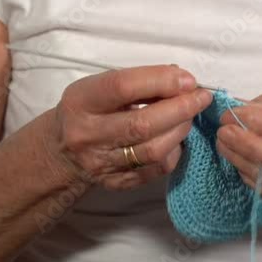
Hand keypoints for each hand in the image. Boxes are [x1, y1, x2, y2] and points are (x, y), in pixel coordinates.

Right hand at [48, 65, 211, 190]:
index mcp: (81, 101)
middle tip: (201, 99)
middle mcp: (87, 134)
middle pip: (143, 124)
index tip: (188, 81)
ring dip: (180, 131)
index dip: (161, 81)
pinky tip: (176, 140)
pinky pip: (154, 171)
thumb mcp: (99, 87)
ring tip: (189, 117)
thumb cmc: (88, 110)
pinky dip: (173, 153)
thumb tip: (181, 79)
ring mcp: (100, 163)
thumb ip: (137, 82)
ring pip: (152, 150)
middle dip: (181, 109)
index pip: (123, 87)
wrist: (60, 152)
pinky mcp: (114, 183)